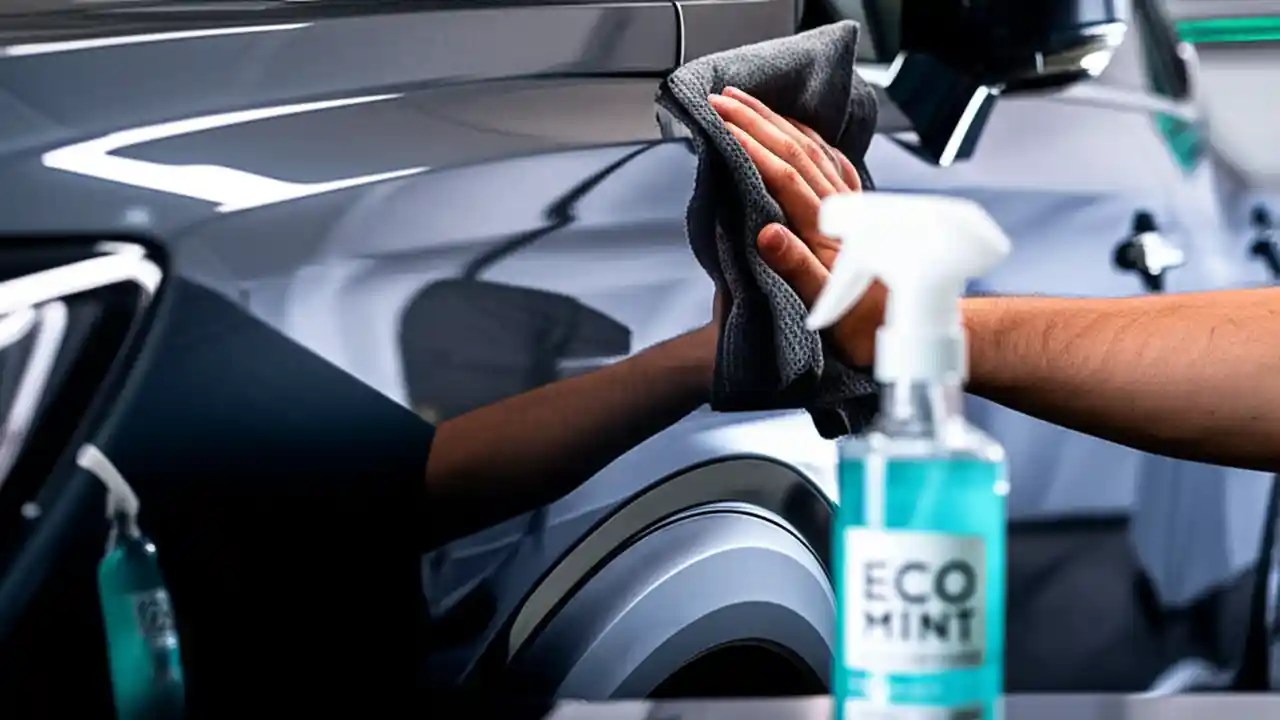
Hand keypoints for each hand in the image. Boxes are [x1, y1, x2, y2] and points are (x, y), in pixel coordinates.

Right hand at [709, 86, 883, 367]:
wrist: (912, 327)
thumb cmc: (863, 324)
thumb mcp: (825, 307)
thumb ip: (796, 267)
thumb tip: (765, 232)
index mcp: (827, 230)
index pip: (783, 175)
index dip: (749, 146)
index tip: (718, 123)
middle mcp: (840, 209)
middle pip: (795, 151)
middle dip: (756, 120)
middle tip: (720, 98)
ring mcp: (851, 205)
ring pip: (812, 148)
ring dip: (777, 121)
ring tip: (746, 102)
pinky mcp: (856, 209)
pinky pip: (830, 159)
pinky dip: (806, 137)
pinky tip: (794, 129)